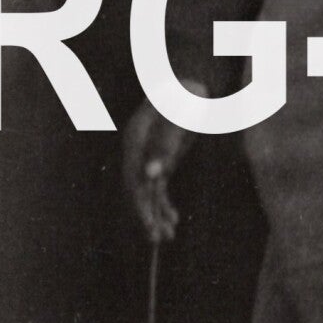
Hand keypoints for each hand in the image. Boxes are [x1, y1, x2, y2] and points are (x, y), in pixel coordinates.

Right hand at [123, 101, 189, 244]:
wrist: (190, 83)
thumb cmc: (184, 94)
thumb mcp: (180, 115)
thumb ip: (166, 144)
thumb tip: (152, 175)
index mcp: (135, 140)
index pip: (132, 178)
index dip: (140, 202)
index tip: (149, 222)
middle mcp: (137, 151)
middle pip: (138, 189)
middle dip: (148, 215)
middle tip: (158, 238)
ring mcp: (148, 156)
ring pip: (148, 191)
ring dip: (157, 214)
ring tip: (168, 236)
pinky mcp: (161, 160)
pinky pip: (159, 187)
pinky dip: (165, 204)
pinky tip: (174, 220)